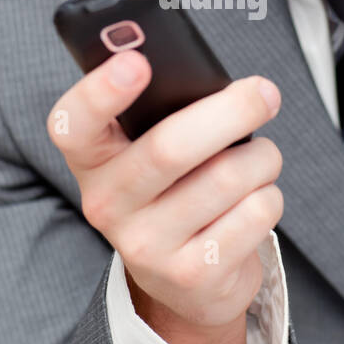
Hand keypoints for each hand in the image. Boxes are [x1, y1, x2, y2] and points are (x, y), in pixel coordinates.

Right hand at [47, 50, 282, 343]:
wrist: (186, 280)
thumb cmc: (174, 190)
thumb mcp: (150, 152)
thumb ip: (166, 113)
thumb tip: (227, 85)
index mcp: (92, 160)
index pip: (72, 124)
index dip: (99, 92)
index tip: (136, 62)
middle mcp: (107, 204)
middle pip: (169, 147)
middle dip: (231, 111)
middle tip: (263, 94)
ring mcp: (147, 246)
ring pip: (227, 176)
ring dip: (262, 157)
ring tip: (260, 158)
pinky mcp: (193, 275)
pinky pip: (254, 213)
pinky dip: (270, 195)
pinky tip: (256, 199)